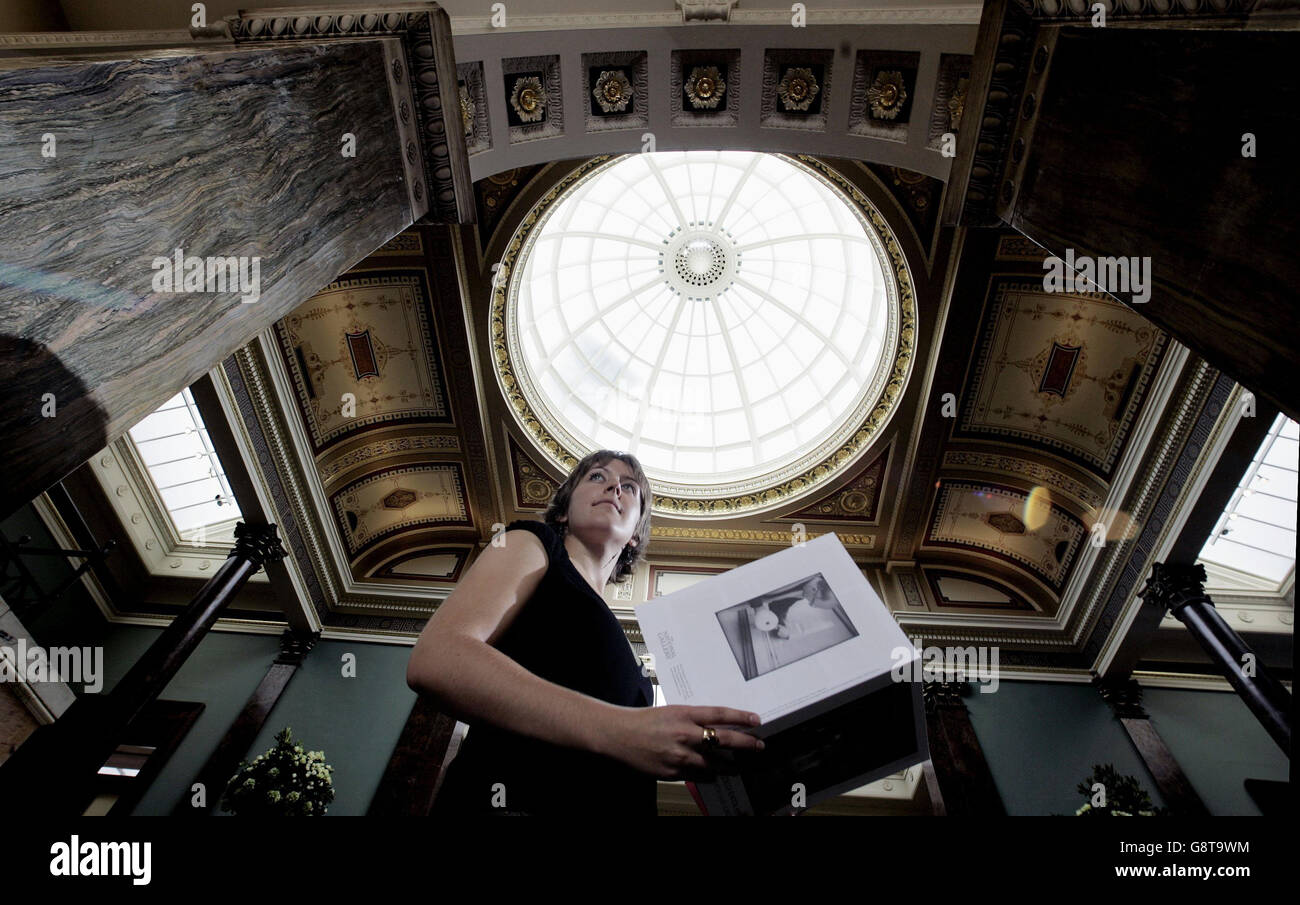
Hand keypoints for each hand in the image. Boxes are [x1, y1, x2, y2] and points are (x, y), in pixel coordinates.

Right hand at [598, 705, 763, 780]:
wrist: (618, 735)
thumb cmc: (644, 721)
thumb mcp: (672, 712)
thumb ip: (694, 719)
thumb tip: (718, 727)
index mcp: (684, 714)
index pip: (720, 715)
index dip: (741, 717)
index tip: (756, 720)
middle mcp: (684, 734)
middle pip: (723, 739)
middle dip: (745, 744)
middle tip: (758, 746)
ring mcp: (679, 755)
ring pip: (714, 763)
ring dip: (729, 765)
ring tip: (738, 766)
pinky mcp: (673, 772)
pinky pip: (698, 776)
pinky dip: (709, 775)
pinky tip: (714, 774)